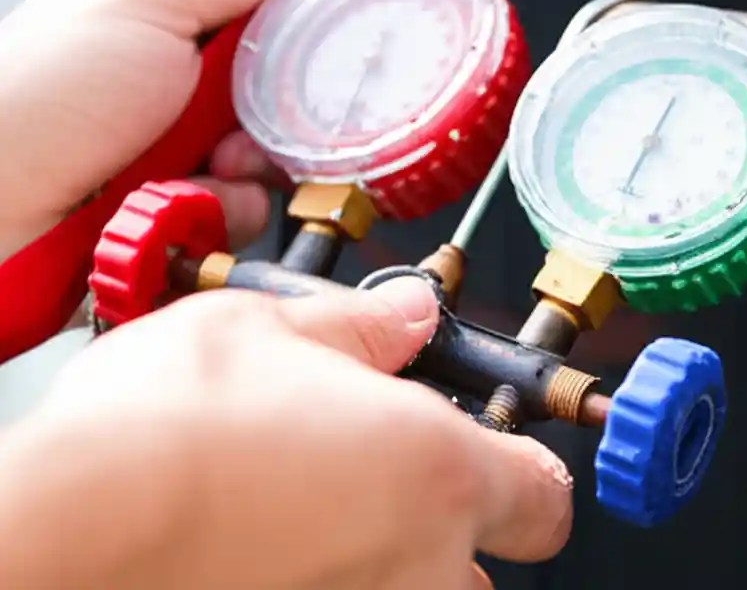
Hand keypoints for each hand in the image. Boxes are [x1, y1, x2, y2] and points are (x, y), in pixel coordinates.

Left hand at [0, 0, 348, 261]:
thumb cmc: (35, 96)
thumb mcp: (143, 2)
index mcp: (168, 20)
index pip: (272, 8)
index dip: (314, 19)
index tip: (351, 27)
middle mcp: (178, 87)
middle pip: (289, 91)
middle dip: (286, 109)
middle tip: (248, 115)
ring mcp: (180, 154)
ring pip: (276, 159)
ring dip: (251, 169)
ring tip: (203, 170)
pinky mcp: (184, 216)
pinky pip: (249, 215)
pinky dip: (227, 214)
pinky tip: (187, 207)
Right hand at [0, 278, 571, 587]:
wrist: (68, 529)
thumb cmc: (163, 432)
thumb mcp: (268, 332)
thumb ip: (361, 329)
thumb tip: (406, 315)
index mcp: (442, 472)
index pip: (546, 500)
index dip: (529, 475)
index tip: (500, 457)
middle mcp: (423, 563)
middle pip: (483, 562)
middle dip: (446, 524)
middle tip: (376, 479)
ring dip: (389, 560)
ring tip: (309, 515)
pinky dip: (325, 576)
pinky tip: (268, 548)